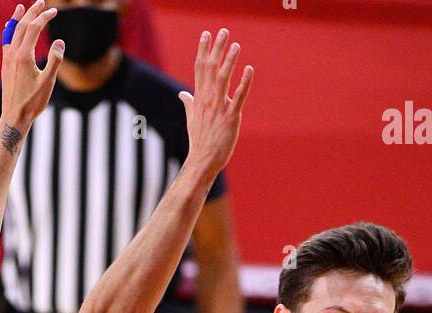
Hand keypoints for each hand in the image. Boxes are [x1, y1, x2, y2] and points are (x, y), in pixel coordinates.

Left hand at [0, 1, 63, 134]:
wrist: (14, 117)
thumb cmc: (33, 102)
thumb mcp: (48, 82)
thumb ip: (55, 60)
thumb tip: (60, 41)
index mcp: (24, 56)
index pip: (34, 28)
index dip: (44, 17)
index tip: (54, 11)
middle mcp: (13, 54)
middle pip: (23, 25)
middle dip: (33, 12)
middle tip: (41, 2)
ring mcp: (7, 58)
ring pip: (12, 31)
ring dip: (20, 18)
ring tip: (23, 7)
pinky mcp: (5, 65)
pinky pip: (7, 41)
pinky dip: (10, 30)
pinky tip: (12, 28)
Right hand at [179, 29, 252, 180]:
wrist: (202, 161)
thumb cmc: (199, 141)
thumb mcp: (192, 118)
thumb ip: (189, 103)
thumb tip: (182, 94)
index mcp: (199, 98)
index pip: (200, 69)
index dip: (203, 50)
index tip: (206, 34)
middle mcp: (207, 100)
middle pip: (211, 69)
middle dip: (216, 49)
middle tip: (223, 31)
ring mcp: (218, 109)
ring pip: (223, 80)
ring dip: (229, 62)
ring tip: (235, 46)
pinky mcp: (230, 119)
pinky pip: (238, 98)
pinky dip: (244, 83)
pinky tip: (249, 70)